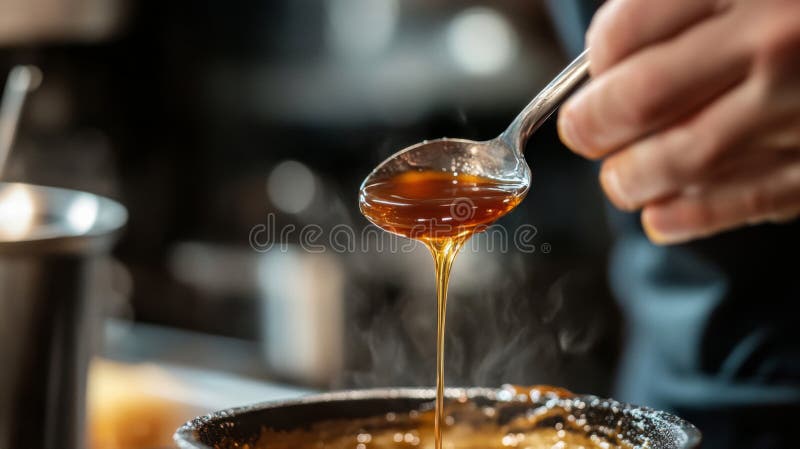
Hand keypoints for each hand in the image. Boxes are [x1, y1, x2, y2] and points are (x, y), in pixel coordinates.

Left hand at [557, 0, 799, 243]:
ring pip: (680, 158)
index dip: (595, 60)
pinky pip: (743, 199)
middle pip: (639, 98)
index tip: (593, 75)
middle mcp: (776, 42)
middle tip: (583, 132)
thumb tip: (611, 54)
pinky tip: (659, 217)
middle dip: (591, 125)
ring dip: (628, 179)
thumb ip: (690, 1)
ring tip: (617, 180)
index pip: (626, 31)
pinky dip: (688, 216)